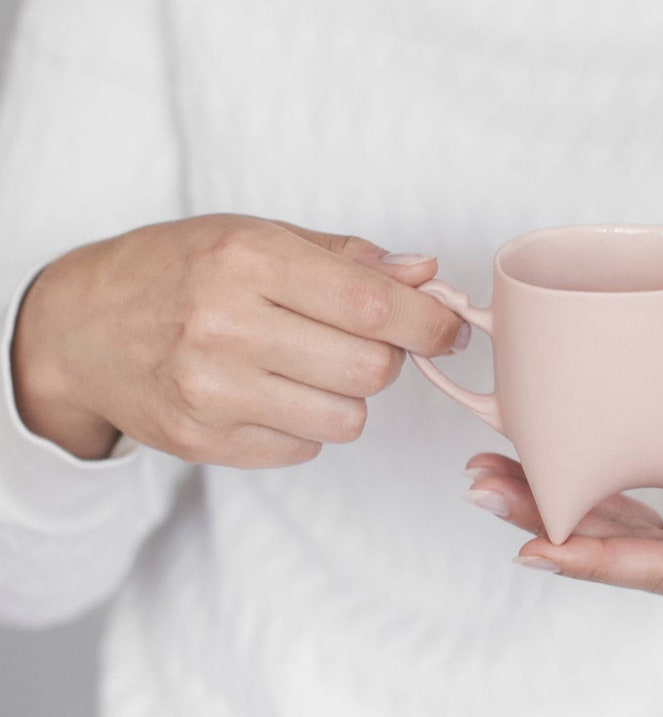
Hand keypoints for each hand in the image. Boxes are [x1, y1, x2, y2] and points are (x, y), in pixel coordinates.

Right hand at [12, 214, 465, 464]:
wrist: (79, 330)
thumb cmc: (175, 271)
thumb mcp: (255, 237)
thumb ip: (347, 257)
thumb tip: (424, 275)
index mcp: (248, 262)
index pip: (372, 303)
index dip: (429, 322)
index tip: (451, 329)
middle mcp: (227, 327)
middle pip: (371, 370)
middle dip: (389, 358)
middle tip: (367, 341)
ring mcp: (212, 392)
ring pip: (346, 419)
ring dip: (348, 395)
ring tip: (309, 366)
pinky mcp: (204, 442)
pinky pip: (304, 448)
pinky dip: (306, 424)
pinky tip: (273, 392)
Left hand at [464, 395, 662, 620]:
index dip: (606, 561)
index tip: (537, 546)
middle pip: (632, 562)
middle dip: (553, 533)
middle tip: (483, 489)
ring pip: (624, 545)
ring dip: (554, 517)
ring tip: (490, 479)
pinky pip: (637, 527)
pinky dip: (587, 506)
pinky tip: (541, 480)